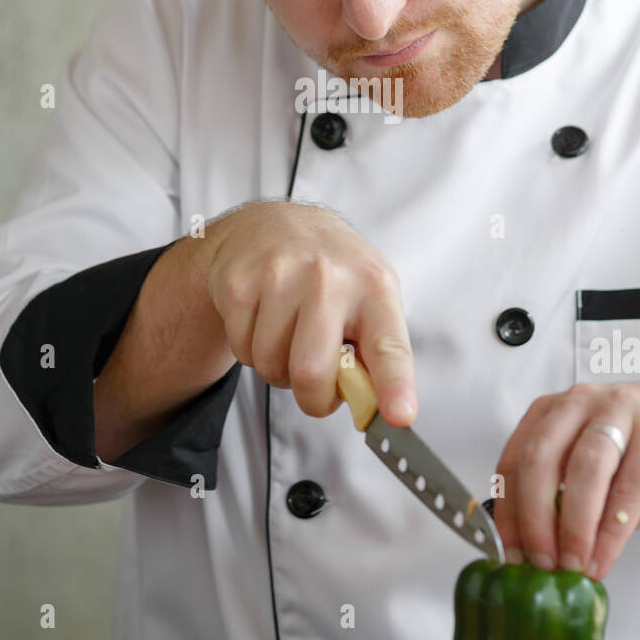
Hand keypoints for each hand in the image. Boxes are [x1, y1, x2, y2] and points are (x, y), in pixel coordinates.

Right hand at [204, 199, 415, 424]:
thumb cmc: (332, 274)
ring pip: (270, 366)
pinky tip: (263, 319)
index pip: (389, 346)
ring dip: (278, 369)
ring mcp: (280, 275)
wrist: (276, 224)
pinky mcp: (239, 282)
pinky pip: (241, 350)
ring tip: (289, 335)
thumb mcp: (369, 298)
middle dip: (313, 397)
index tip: (399, 416)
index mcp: (374, 286)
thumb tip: (378, 410)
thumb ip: (375, 353)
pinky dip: (251, 350)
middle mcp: (329, 276)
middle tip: (317, 383)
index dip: (395, 386)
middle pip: (312, 373)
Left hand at [491, 374, 639, 579]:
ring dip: (574, 526)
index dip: (507, 511)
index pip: (513, 459)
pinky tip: (605, 557)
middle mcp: (580, 401)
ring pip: (583, 470)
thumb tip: (543, 554)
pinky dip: (612, 530)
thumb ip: (572, 501)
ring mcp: (620, 409)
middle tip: (540, 563)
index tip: (511, 553)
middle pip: (540, 459)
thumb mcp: (603, 470)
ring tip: (573, 566)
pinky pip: (629, 486)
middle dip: (534, 518)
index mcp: (555, 411)